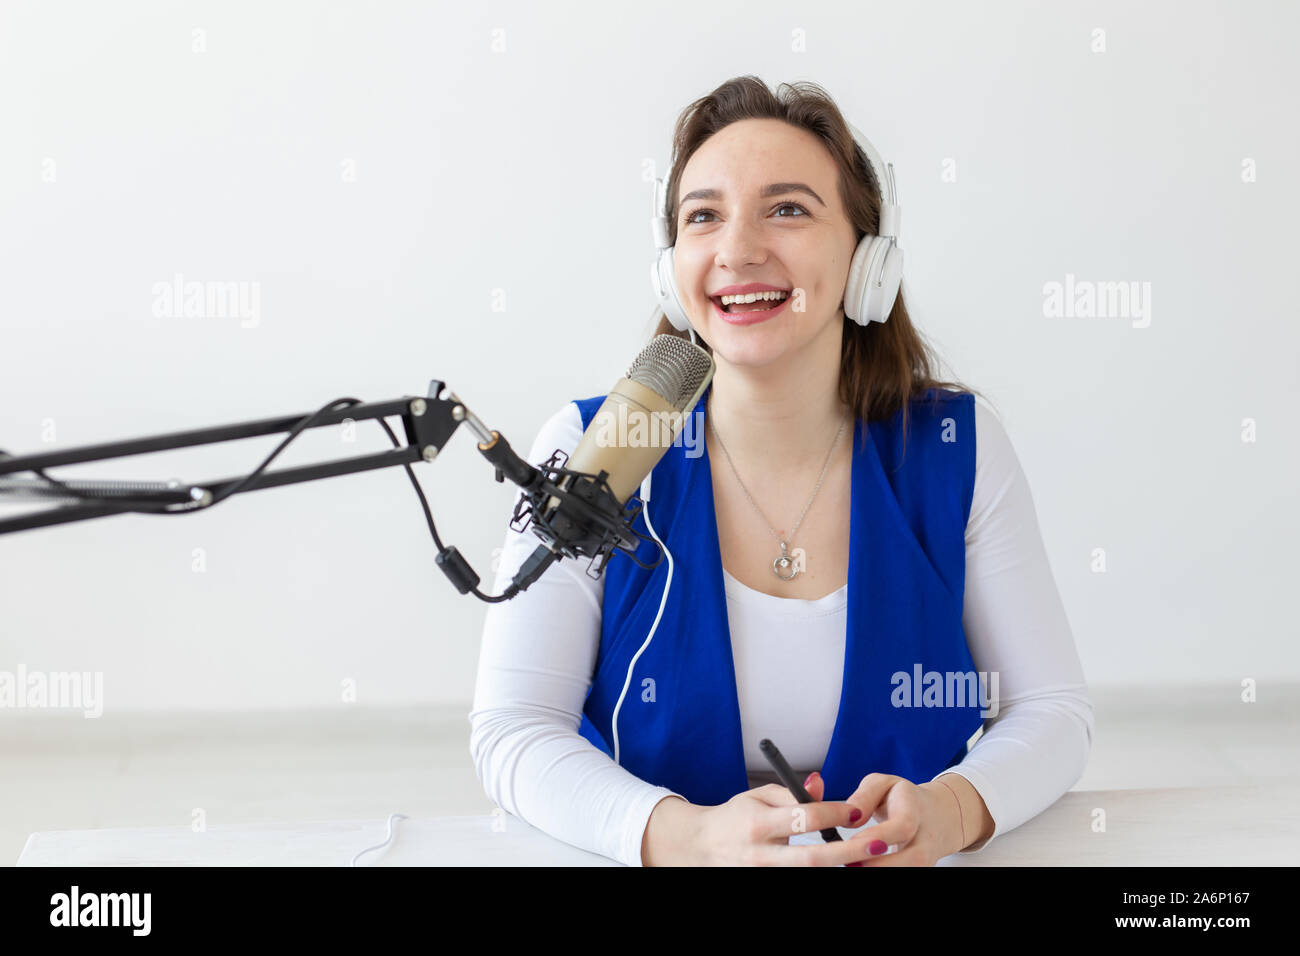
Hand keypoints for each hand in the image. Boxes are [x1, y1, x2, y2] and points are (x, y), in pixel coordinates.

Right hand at [691, 782, 873, 865]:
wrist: (701, 847)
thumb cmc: (735, 817)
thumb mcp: (757, 796)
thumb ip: (791, 792)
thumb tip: (821, 783)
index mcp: (759, 824)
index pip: (805, 817)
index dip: (835, 812)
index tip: (857, 810)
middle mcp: (761, 854)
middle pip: (814, 858)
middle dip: (850, 851)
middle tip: (879, 844)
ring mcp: (762, 874)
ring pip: (809, 874)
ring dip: (839, 867)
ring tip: (866, 858)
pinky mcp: (764, 883)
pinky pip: (798, 880)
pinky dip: (819, 872)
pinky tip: (837, 866)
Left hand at [806, 772, 962, 865]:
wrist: (936, 816)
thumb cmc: (902, 799)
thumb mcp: (882, 785)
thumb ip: (864, 797)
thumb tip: (851, 819)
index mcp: (915, 810)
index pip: (903, 826)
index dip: (879, 836)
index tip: (854, 841)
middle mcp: (926, 838)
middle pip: (916, 859)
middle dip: (883, 865)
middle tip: (852, 864)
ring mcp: (928, 859)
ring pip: (914, 870)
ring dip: (884, 872)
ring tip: (854, 867)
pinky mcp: (921, 870)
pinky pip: (907, 872)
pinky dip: (885, 873)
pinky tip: (863, 868)